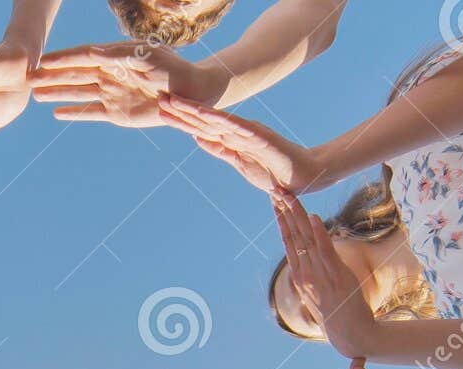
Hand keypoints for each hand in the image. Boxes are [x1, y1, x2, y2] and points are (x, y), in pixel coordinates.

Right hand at [30, 43, 209, 128]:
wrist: (189, 93)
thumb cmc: (172, 69)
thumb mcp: (147, 57)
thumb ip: (119, 55)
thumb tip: (94, 52)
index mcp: (114, 57)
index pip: (82, 57)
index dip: (61, 59)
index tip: (41, 60)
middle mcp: (109, 74)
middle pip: (74, 74)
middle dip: (52, 76)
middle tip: (28, 78)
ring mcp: (111, 93)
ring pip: (78, 92)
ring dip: (57, 92)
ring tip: (35, 93)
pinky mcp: (117, 113)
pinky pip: (91, 112)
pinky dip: (75, 112)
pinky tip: (57, 112)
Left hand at [157, 93, 329, 193]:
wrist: (302, 175)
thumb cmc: (271, 171)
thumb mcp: (239, 161)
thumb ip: (220, 150)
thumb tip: (198, 139)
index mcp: (230, 138)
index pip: (201, 128)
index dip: (181, 119)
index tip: (161, 110)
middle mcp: (237, 131)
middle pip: (205, 120)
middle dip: (183, 110)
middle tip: (160, 98)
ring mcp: (249, 133)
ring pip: (219, 121)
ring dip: (199, 112)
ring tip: (180, 103)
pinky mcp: (262, 138)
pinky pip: (241, 130)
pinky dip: (226, 123)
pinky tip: (211, 116)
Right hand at [274, 191, 376, 356]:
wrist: (350, 334)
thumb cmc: (338, 313)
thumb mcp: (320, 292)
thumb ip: (315, 272)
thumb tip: (317, 255)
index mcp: (299, 275)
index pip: (288, 241)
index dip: (281, 220)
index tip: (275, 202)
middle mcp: (305, 273)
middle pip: (292, 236)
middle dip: (284, 212)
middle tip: (275, 190)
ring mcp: (318, 274)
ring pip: (305, 239)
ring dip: (297, 216)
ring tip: (289, 196)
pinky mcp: (335, 275)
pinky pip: (325, 249)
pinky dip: (319, 232)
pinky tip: (313, 217)